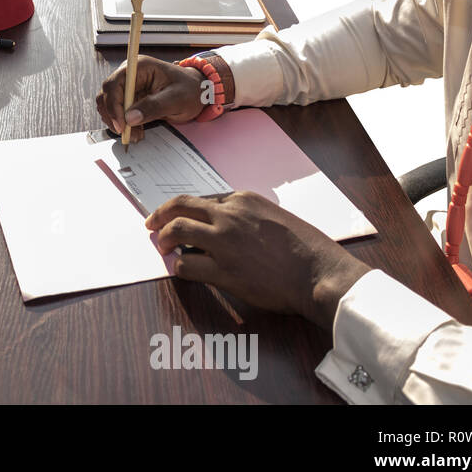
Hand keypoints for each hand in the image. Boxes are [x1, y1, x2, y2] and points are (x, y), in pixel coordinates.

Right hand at [95, 56, 206, 142]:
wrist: (197, 92)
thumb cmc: (190, 90)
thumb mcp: (177, 99)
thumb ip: (154, 107)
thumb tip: (130, 118)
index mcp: (139, 67)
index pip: (114, 84)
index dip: (113, 105)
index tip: (122, 125)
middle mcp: (129, 74)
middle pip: (107, 95)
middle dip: (115, 117)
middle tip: (128, 134)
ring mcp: (128, 86)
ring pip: (109, 105)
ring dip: (118, 122)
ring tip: (135, 135)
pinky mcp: (130, 98)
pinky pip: (118, 112)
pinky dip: (124, 124)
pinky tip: (136, 131)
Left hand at [145, 191, 370, 329]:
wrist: (320, 273)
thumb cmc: (306, 249)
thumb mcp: (275, 218)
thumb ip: (247, 218)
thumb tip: (222, 228)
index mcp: (243, 200)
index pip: (201, 199)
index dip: (183, 208)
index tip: (173, 215)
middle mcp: (230, 215)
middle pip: (180, 206)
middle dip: (160, 215)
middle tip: (151, 225)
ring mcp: (224, 242)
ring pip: (176, 230)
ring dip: (163, 239)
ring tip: (162, 248)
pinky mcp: (223, 270)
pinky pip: (186, 264)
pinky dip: (178, 266)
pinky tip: (180, 269)